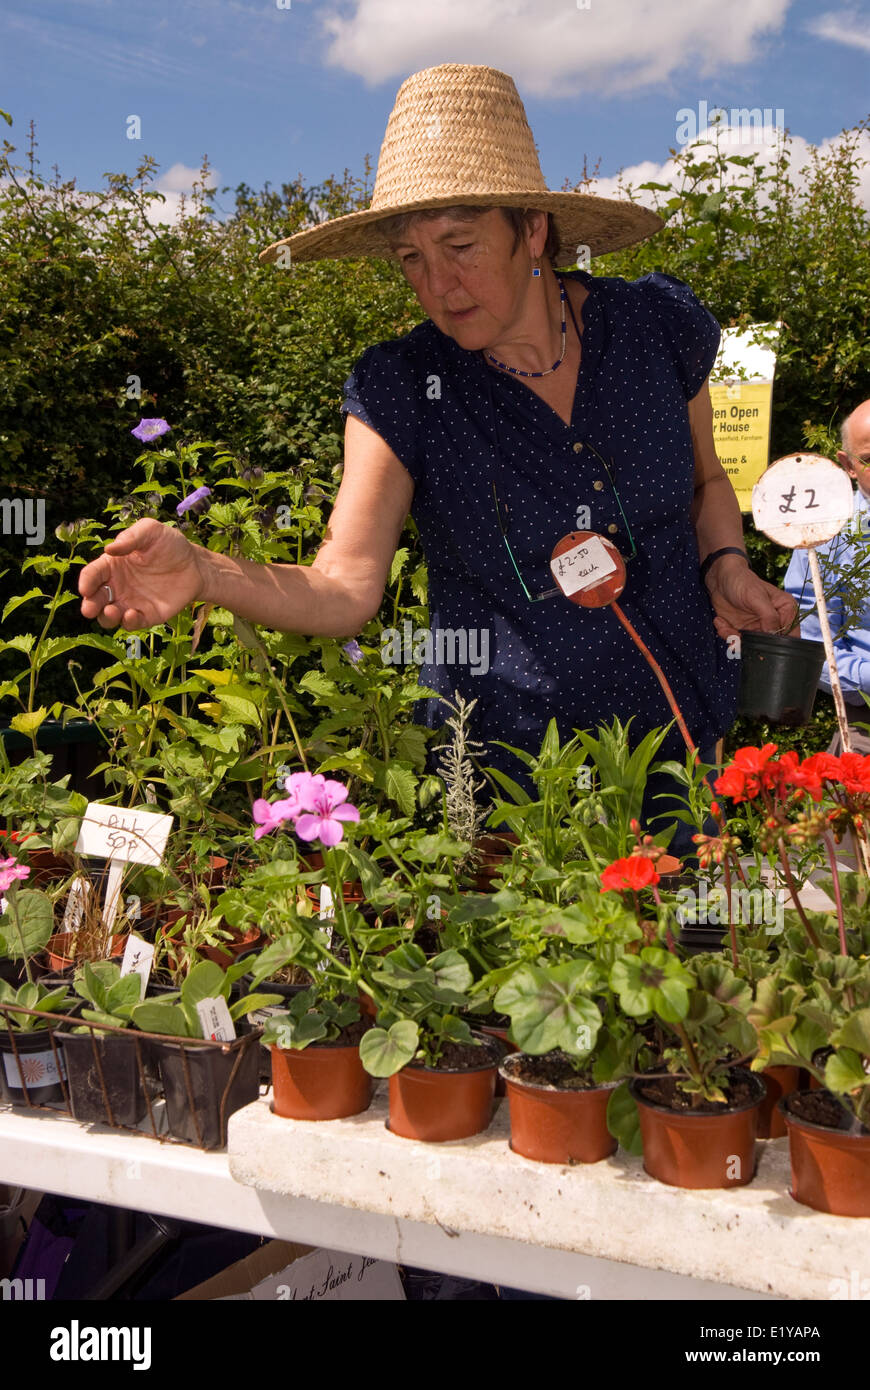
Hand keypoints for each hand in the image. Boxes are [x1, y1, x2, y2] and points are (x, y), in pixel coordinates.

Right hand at [78, 519, 207, 630]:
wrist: (195, 564)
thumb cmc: (170, 544)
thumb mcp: (151, 531)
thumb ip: (131, 537)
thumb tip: (109, 549)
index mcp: (112, 565)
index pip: (92, 575)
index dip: (86, 581)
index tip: (85, 588)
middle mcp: (117, 586)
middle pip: (95, 599)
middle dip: (90, 605)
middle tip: (89, 609)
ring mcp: (130, 602)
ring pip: (109, 616)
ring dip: (106, 618)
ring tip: (112, 612)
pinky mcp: (146, 615)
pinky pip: (132, 623)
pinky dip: (129, 622)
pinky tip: (132, 615)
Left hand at [706, 556, 798, 640]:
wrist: (720, 579)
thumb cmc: (742, 581)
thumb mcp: (756, 597)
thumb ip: (769, 617)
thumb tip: (775, 635)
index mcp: (786, 610)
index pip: (790, 635)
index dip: (778, 644)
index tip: (761, 642)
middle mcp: (774, 621)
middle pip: (769, 645)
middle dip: (751, 644)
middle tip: (736, 635)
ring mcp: (758, 627)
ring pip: (751, 646)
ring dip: (734, 639)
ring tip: (724, 625)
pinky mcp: (743, 631)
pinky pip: (737, 642)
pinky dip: (726, 634)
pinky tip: (720, 621)